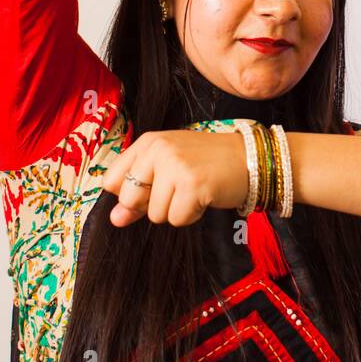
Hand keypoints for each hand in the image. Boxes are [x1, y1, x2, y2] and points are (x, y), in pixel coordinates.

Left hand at [101, 129, 250, 226]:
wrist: (249, 159)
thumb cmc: (207, 164)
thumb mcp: (168, 169)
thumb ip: (139, 192)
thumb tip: (115, 219)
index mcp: (148, 142)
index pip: (111, 180)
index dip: (129, 194)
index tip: (153, 187)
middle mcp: (158, 150)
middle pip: (129, 199)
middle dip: (152, 205)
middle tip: (177, 189)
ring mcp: (175, 166)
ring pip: (155, 214)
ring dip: (176, 210)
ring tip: (194, 190)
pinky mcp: (192, 184)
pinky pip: (176, 219)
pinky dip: (191, 215)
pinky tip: (204, 197)